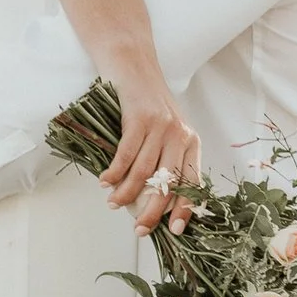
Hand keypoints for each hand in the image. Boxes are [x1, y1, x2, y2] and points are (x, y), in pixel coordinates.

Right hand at [98, 64, 200, 219]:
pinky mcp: (140, 118)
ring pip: (144, 172)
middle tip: (139, 230)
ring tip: (113, 205)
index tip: (173, 231)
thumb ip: (162, 158)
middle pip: (168, 183)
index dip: (183, 209)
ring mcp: (161, 126)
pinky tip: (104, 183)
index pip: (192, 183)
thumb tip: (150, 199)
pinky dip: (114, 173)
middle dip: (153, 211)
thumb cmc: (145, 101)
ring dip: (126, 194)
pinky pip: (126, 155)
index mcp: (191, 141)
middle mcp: (181, 135)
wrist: (132, 64)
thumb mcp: (163, 130)